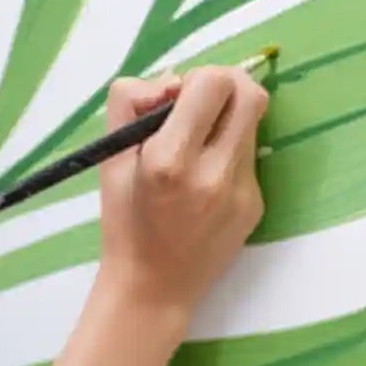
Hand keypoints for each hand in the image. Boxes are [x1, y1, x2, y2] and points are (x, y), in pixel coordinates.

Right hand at [98, 66, 268, 313]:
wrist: (154, 288)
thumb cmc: (124, 220)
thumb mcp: (109, 155)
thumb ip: (130, 101)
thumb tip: (171, 81)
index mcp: (170, 160)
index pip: (214, 84)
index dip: (199, 77)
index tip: (179, 96)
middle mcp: (213, 174)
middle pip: (251, 95)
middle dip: (227, 87)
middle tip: (201, 104)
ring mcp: (241, 192)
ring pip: (253, 124)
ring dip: (229, 119)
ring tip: (199, 142)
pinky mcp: (256, 206)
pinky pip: (249, 157)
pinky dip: (230, 152)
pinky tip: (206, 178)